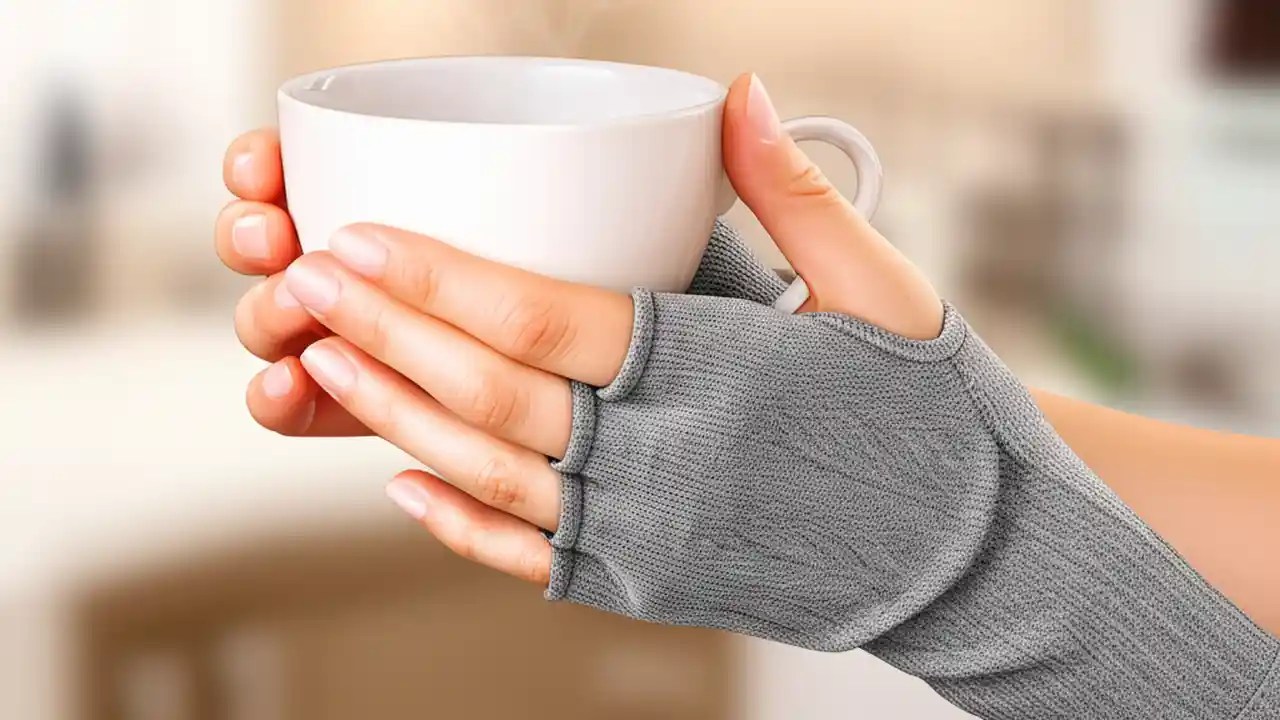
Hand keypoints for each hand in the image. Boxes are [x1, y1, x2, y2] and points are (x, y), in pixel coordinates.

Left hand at [216, 73, 943, 582]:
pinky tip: (402, 482)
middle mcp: (669, 460)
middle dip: (384, 330)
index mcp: (716, 372)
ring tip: (324, 361)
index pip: (540, 315)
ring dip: (395, 415)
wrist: (979, 564)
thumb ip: (794, 193)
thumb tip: (735, 90)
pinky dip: (455, 522)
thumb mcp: (884, 290)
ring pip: (491, 473)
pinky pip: (530, 556)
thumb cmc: (935, 419)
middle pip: (491, 391)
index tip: (360, 236)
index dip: (435, 275)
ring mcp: (653, 535)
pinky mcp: (651, 587)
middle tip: (308, 281)